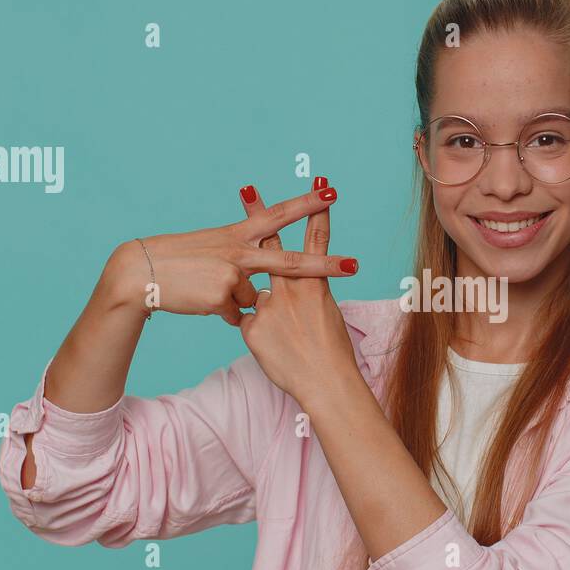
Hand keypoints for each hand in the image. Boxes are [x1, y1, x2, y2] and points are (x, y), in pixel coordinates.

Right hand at [102, 184, 356, 325]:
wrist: (141, 272)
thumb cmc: (175, 263)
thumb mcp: (210, 253)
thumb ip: (237, 264)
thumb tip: (250, 288)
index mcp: (236, 234)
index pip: (278, 216)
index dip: (306, 204)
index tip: (332, 193)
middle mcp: (239, 250)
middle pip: (290, 261)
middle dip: (325, 264)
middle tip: (355, 265)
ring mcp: (233, 273)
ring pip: (252, 296)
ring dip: (233, 300)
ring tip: (205, 288)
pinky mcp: (223, 295)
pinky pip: (234, 314)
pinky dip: (220, 312)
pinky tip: (200, 300)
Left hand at [237, 176, 365, 404]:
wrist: (325, 383)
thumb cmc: (334, 355)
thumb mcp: (325, 318)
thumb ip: (304, 299)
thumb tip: (288, 293)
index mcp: (313, 285)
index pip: (315, 242)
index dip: (317, 212)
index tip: (319, 187)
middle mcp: (289, 290)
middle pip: (272, 246)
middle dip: (260, 215)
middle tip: (248, 189)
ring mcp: (268, 307)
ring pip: (253, 293)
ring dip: (244, 285)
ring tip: (235, 273)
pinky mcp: (252, 328)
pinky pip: (249, 326)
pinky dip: (259, 337)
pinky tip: (274, 351)